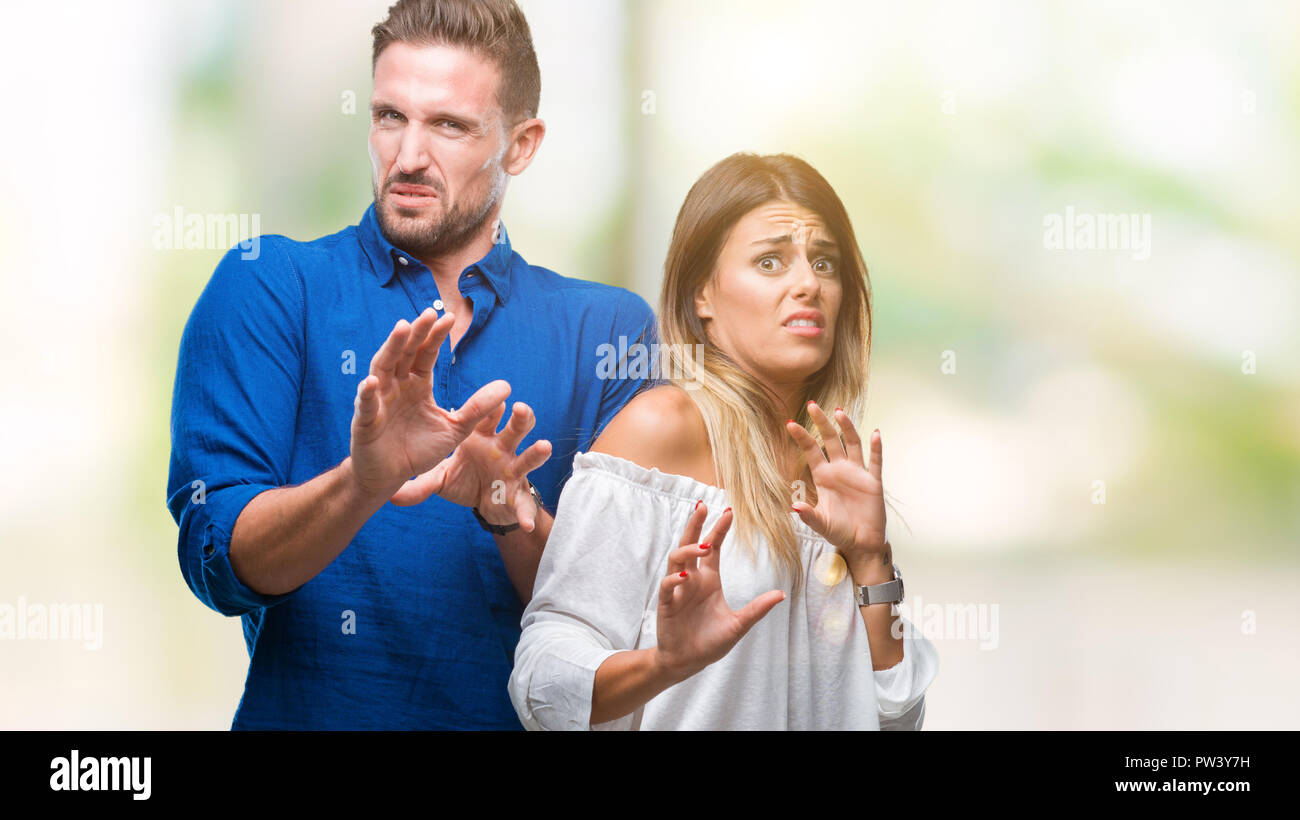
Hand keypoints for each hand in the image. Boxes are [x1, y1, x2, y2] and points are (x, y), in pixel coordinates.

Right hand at [349, 309, 510, 496]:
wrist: (392, 477)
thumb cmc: (419, 449)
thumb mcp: (456, 429)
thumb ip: (478, 408)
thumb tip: (507, 386)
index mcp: (417, 384)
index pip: (426, 354)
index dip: (436, 336)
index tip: (450, 318)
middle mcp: (396, 385)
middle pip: (405, 353)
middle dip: (416, 333)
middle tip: (429, 313)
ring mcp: (378, 400)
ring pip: (382, 368)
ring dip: (391, 348)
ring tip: (402, 328)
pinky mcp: (364, 422)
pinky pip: (365, 405)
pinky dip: (367, 394)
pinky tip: (371, 382)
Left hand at [389, 400, 552, 530]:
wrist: (483, 502)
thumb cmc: (464, 478)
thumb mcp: (440, 478)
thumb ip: (420, 482)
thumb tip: (390, 493)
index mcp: (481, 437)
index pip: (488, 416)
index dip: (493, 406)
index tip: (497, 397)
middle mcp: (502, 448)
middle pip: (516, 428)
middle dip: (521, 418)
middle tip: (519, 409)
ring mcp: (514, 469)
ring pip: (530, 457)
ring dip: (536, 453)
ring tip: (543, 447)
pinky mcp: (519, 494)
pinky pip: (524, 504)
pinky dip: (525, 514)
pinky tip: (525, 523)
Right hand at [653, 503, 785, 682]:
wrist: (688, 662)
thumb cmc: (710, 642)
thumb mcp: (738, 625)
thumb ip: (757, 609)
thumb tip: (781, 594)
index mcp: (709, 579)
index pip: (712, 547)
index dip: (719, 529)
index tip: (728, 510)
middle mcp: (692, 579)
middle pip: (690, 544)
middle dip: (695, 525)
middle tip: (702, 506)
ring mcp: (677, 589)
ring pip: (676, 559)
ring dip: (687, 550)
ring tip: (702, 547)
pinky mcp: (666, 604)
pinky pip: (666, 585)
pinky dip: (673, 578)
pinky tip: (684, 576)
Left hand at [784, 402, 887, 567]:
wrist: (860, 543)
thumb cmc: (838, 531)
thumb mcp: (820, 524)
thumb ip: (808, 515)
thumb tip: (794, 506)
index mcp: (823, 476)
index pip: (811, 451)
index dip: (802, 437)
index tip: (790, 423)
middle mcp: (839, 470)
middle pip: (830, 440)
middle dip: (822, 422)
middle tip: (812, 404)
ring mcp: (857, 473)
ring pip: (851, 444)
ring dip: (846, 427)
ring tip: (839, 411)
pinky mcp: (873, 482)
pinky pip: (875, 462)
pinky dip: (876, 448)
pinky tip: (875, 433)